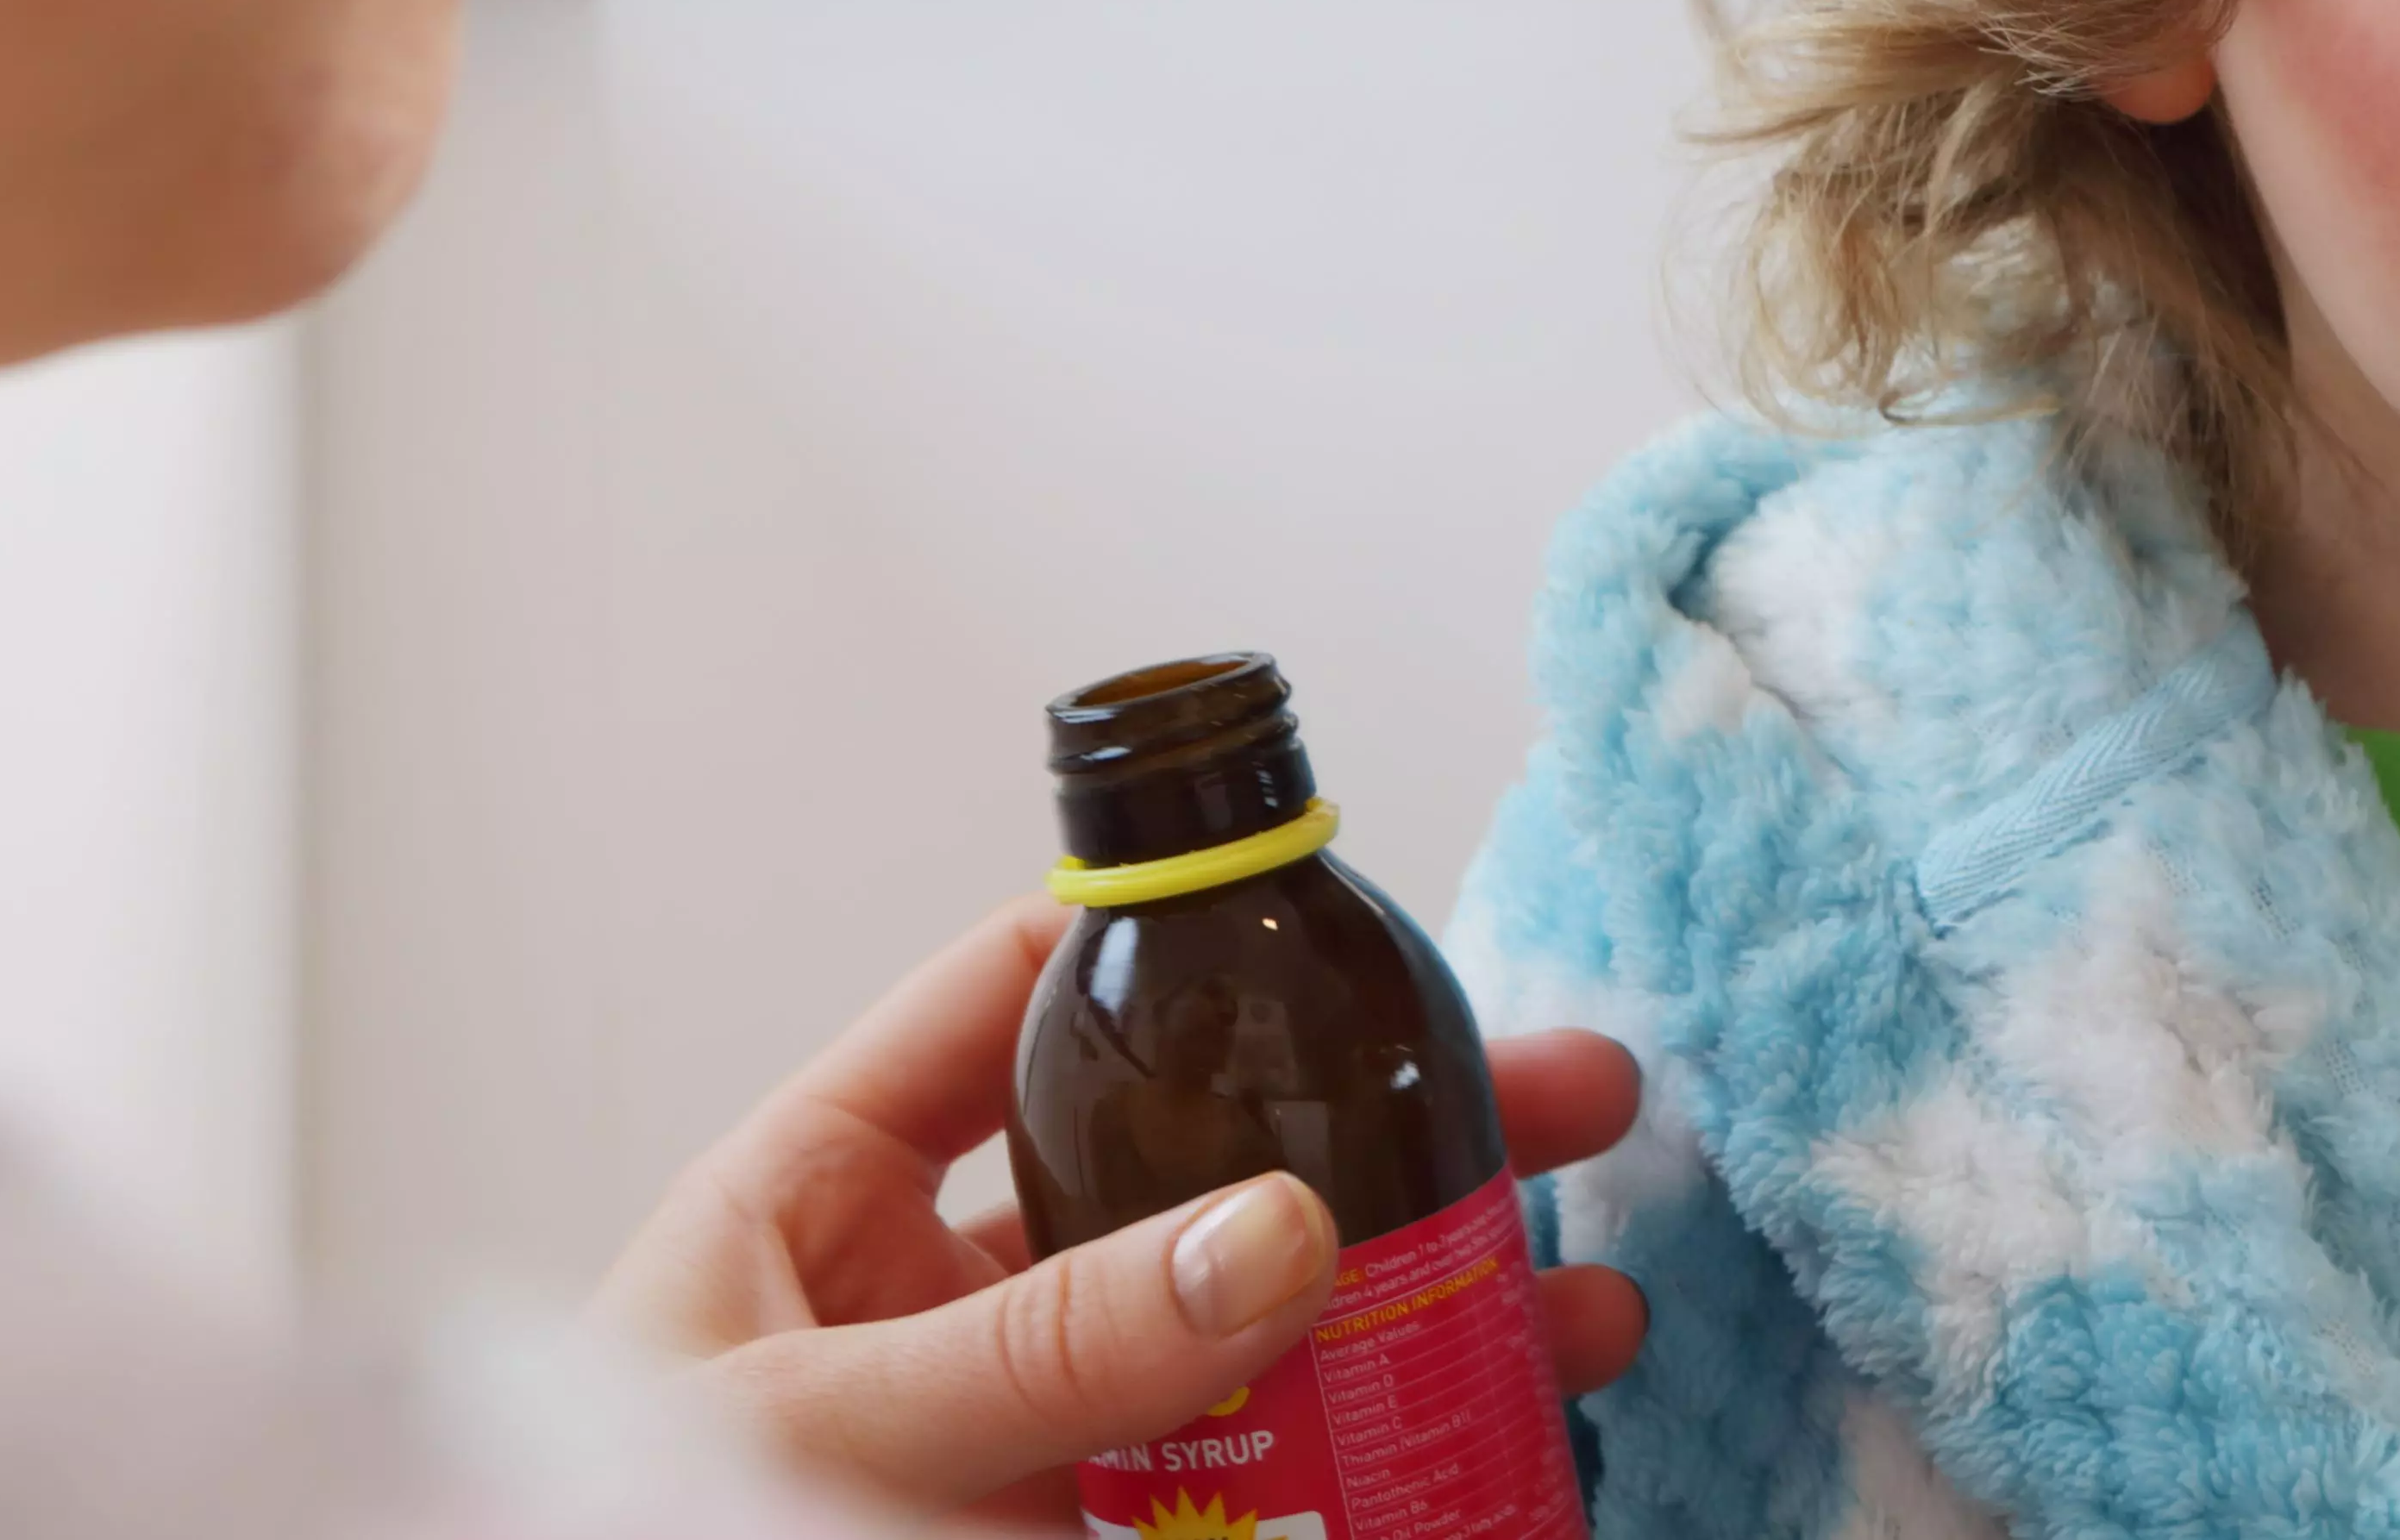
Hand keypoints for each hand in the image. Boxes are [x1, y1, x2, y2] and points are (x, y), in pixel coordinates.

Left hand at [597, 899, 1648, 1528]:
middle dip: (1390, 1127)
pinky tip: (1494, 1445)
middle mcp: (952, 1295)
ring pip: (1261, 1329)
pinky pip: (1261, 1492)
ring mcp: (1037, 1432)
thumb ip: (1045, 1344)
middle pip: (1202, 1159)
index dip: (1171, 938)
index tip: (1337, 916)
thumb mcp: (818, 1428)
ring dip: (1429, 1307)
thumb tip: (1287, 1229)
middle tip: (1560, 1102)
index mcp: (831, 1196)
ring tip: (1581, 1309)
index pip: (1017, 995)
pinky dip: (1378, 1465)